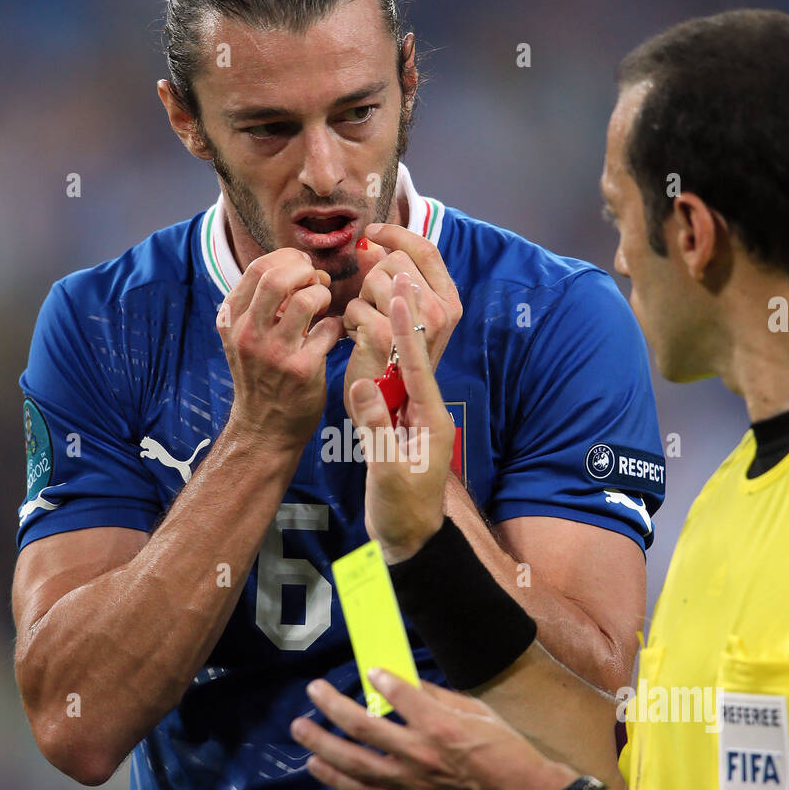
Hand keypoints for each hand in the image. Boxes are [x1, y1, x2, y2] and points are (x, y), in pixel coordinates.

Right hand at [217, 249, 343, 450]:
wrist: (264, 427)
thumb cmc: (261, 376)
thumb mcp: (243, 337)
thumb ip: (260, 303)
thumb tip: (299, 268)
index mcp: (231, 319)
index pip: (258, 268)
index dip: (287, 260)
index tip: (302, 270)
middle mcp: (248, 333)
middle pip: (279, 277)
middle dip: (306, 272)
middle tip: (316, 284)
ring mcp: (274, 352)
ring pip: (306, 299)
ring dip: (323, 296)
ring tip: (324, 308)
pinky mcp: (302, 370)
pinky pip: (329, 329)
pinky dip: (336, 325)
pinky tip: (332, 333)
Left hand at [291, 669, 570, 789]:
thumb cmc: (508, 753)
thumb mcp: (479, 714)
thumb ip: (438, 698)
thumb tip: (404, 682)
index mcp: (442, 726)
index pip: (398, 694)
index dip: (379, 679)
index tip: (369, 670)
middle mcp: (420, 755)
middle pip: (363, 727)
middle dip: (332, 707)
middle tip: (312, 691)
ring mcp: (411, 784)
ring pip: (354, 763)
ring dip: (322, 744)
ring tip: (300, 728)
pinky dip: (337, 779)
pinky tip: (317, 766)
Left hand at [342, 225, 461, 424]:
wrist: (387, 410)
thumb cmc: (394, 359)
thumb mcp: (403, 314)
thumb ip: (391, 276)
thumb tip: (369, 243)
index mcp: (450, 303)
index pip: (425, 249)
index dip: (396, 234)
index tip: (373, 231)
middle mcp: (439, 313)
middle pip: (395, 261)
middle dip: (375, 277)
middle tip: (375, 308)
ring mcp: (414, 325)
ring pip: (372, 280)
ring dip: (362, 301)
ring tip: (370, 328)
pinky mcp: (383, 336)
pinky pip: (355, 306)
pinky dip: (350, 322)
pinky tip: (360, 342)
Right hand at [348, 275, 455, 560]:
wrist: (411, 536)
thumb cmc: (402, 512)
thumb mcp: (388, 474)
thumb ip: (376, 429)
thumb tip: (361, 387)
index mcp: (427, 416)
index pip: (415, 359)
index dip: (405, 321)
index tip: (397, 285)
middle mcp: (426, 402)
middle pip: (418, 338)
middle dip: (402, 296)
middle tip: (381, 253)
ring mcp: (414, 405)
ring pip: (405, 345)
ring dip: (391, 307)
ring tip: (374, 266)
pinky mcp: (400, 411)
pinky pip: (392, 364)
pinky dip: (380, 335)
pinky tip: (363, 313)